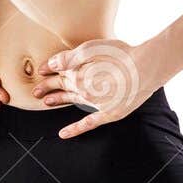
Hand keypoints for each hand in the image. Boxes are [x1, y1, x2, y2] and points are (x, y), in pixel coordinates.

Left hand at [34, 37, 163, 137]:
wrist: (146, 68)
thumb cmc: (122, 55)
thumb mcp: (92, 48)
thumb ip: (69, 58)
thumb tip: (51, 66)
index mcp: (79, 73)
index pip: (59, 71)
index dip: (48, 69)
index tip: (40, 70)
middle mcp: (84, 89)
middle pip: (63, 86)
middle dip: (48, 87)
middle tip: (36, 90)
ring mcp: (96, 103)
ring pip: (71, 102)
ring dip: (57, 101)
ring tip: (46, 102)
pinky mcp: (109, 113)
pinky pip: (88, 123)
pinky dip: (74, 129)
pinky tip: (63, 134)